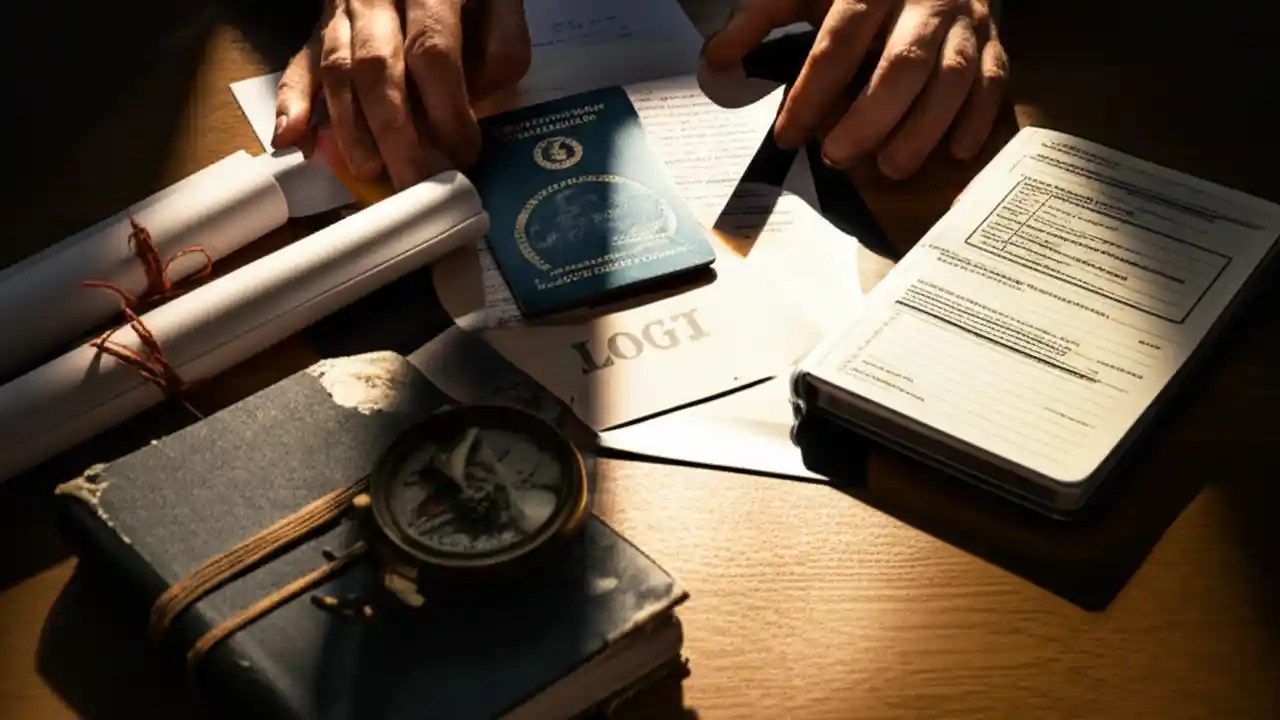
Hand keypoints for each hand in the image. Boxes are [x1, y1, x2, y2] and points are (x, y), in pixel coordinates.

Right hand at [272, 0, 531, 189]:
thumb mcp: (502, 0)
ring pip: (337, 71)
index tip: (464, 154)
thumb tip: (479, 100)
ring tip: (367, 171)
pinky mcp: (321, 24)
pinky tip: (290, 138)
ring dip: (350, 128)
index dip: (446, 110)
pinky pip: (301, 62)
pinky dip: (293, 101)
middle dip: (394, 135)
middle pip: (376, 70)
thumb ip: (503, 45)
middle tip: (413, 182)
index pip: (431, 53)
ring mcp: (342, 10)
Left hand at [704, 0, 1008, 178]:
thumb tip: (715, 61)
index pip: (839, 43)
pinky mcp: (993, 39)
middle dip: (869, 119)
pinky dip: (976, 121)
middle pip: (902, 65)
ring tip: (889, 169)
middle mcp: (924, 0)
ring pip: (952, 78)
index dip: (813, 93)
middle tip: (836, 158)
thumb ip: (759, 19)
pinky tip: (953, 155)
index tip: (788, 135)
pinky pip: (993, 82)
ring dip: (922, 130)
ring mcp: (965, 20)